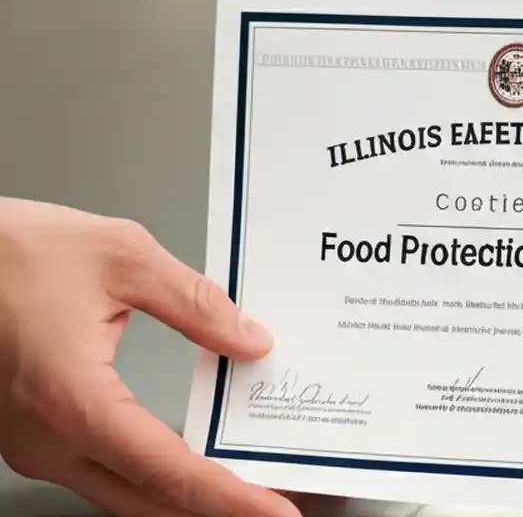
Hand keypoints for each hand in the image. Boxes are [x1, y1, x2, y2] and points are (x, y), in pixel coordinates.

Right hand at [0, 198, 300, 516]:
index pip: (168, 471)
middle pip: (147, 501)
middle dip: (215, 510)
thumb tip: (249, 340)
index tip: (276, 512)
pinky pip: (98, 472)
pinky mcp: (29, 436)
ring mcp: (33, 445)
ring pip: (120, 494)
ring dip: (180, 498)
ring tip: (241, 490)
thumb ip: (195, 304)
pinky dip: (148, 478)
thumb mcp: (122, 256)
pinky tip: (183, 467)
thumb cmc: (11, 252)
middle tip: (274, 506)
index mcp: (73, 400)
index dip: (229, 498)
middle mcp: (46, 439)